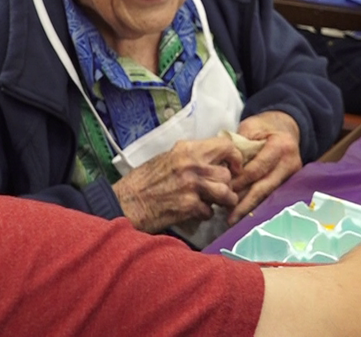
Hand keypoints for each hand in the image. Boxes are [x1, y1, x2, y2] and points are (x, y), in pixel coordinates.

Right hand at [112, 137, 242, 232]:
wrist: (126, 202)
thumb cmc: (144, 180)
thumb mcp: (167, 158)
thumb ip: (191, 158)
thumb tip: (214, 161)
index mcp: (187, 150)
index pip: (225, 146)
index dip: (235, 157)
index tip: (233, 167)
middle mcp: (192, 165)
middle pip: (227, 174)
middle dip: (226, 185)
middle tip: (219, 190)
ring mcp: (191, 186)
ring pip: (225, 193)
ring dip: (222, 201)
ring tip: (214, 203)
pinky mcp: (188, 206)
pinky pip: (210, 211)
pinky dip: (205, 214)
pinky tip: (196, 212)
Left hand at [227, 111, 302, 223]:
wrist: (288, 126)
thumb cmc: (266, 126)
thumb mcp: (251, 126)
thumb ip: (239, 145)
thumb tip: (225, 168)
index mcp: (280, 146)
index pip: (257, 169)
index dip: (240, 181)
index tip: (223, 190)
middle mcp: (290, 163)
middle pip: (264, 187)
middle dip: (245, 202)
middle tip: (228, 215)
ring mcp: (293, 175)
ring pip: (268, 195)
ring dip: (250, 208)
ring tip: (233, 219)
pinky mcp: (291, 183)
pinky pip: (272, 196)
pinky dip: (257, 204)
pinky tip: (244, 214)